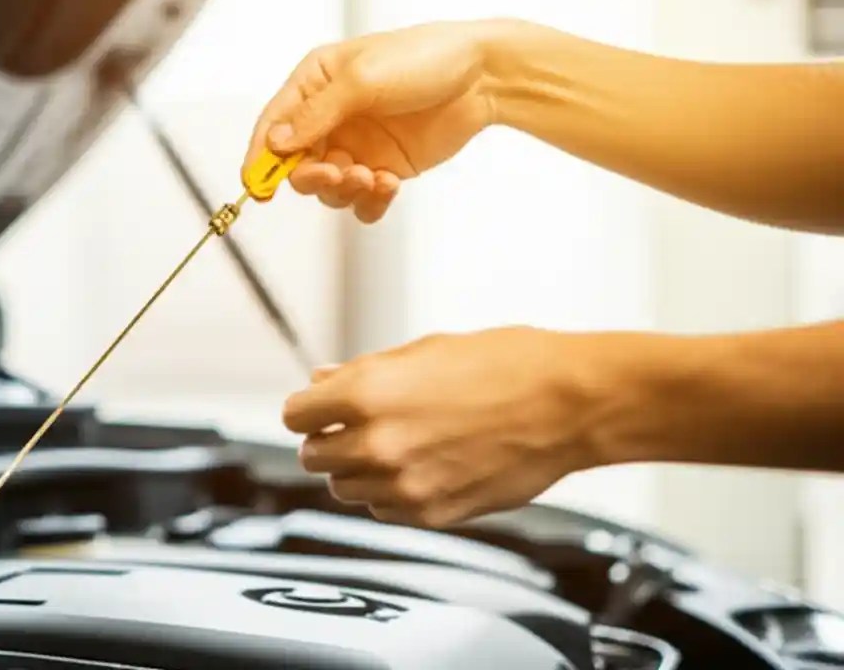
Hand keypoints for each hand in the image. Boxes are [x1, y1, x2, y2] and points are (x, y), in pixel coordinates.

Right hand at [244, 20, 509, 222]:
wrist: (482, 78)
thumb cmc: (424, 59)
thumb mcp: (362, 80)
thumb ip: (316, 114)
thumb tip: (276, 142)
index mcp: (316, 84)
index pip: (274, 124)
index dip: (260, 157)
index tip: (256, 187)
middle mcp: (330, 118)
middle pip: (297, 164)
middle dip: (311, 177)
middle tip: (333, 176)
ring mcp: (357, 145)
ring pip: (328, 188)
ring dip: (342, 190)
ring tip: (369, 177)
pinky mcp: (383, 168)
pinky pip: (361, 201)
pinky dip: (370, 201)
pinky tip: (389, 183)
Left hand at [283, 327, 619, 527]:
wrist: (569, 405)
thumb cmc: (506, 365)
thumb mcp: (425, 351)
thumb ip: (364, 373)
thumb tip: (321, 381)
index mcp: (367, 394)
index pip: (296, 416)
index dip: (308, 410)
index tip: (320, 409)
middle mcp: (377, 444)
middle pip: (313, 457)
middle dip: (328, 441)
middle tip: (354, 428)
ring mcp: (404, 485)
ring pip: (345, 489)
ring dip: (357, 471)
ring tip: (394, 447)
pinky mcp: (432, 514)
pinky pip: (384, 511)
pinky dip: (390, 494)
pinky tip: (419, 468)